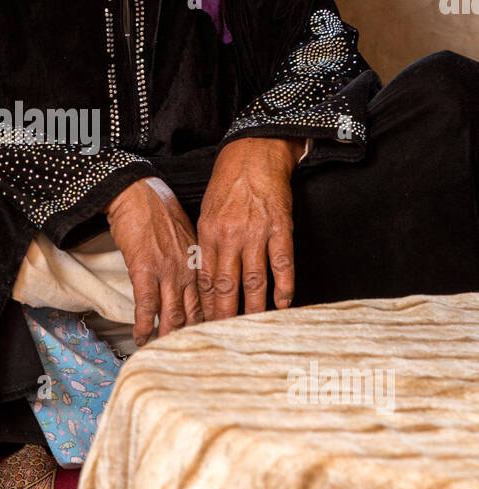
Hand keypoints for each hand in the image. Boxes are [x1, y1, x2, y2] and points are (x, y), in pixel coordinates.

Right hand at [104, 177, 202, 345]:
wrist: (138, 192)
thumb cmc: (160, 210)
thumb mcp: (187, 234)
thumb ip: (192, 258)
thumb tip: (192, 277)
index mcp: (201, 262)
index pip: (210, 300)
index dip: (210, 323)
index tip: (210, 339)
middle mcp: (188, 270)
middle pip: (195, 313)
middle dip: (193, 336)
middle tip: (191, 354)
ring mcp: (168, 271)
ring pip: (172, 315)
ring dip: (168, 337)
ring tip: (164, 352)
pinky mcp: (145, 270)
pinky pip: (146, 306)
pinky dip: (144, 325)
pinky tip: (140, 337)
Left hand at [196, 136, 303, 320]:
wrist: (254, 153)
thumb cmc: (228, 183)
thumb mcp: (207, 212)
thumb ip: (207, 244)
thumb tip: (205, 276)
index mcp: (208, 233)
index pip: (205, 279)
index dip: (206, 305)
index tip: (205, 324)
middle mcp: (230, 236)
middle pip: (226, 285)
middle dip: (225, 314)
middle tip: (224, 336)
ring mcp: (256, 233)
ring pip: (254, 280)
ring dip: (254, 308)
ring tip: (252, 328)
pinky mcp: (280, 228)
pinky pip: (282, 263)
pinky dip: (284, 287)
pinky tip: (284, 304)